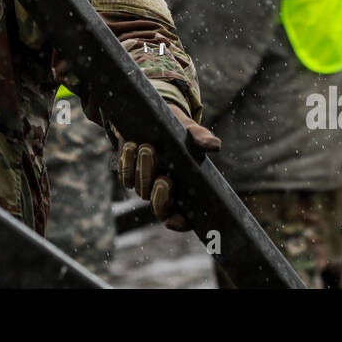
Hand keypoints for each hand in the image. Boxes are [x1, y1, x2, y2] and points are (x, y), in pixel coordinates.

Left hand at [115, 102, 220, 231]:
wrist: (152, 117)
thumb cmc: (177, 130)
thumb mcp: (188, 131)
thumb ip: (200, 138)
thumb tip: (215, 145)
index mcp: (184, 189)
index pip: (184, 219)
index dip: (180, 224)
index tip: (175, 220)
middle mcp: (164, 192)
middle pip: (160, 208)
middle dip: (161, 196)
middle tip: (163, 179)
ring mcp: (145, 184)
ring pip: (142, 189)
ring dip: (143, 170)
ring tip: (147, 148)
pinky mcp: (129, 174)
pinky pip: (126, 176)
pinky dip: (128, 162)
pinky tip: (131, 146)